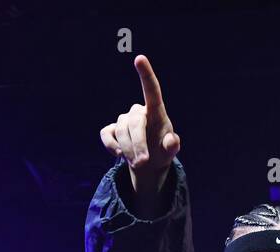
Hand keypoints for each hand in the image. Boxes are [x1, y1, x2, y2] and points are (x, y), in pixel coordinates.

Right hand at [99, 55, 180, 193]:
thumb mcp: (170, 151)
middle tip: (143, 163)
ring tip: (138, 163)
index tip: (139, 59)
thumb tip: (172, 141)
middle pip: (135, 122)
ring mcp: (123, 120)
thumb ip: (172, 146)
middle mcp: (139, 112)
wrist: (148, 165)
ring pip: (122, 131)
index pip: (152, 90)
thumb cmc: (161, 152)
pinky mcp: (111, 129)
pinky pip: (107, 134)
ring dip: (129, 150)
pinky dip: (112, 147)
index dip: (146, 74)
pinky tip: (120, 155)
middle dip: (138, 144)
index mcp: (156, 112)